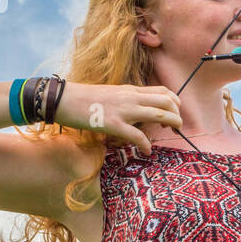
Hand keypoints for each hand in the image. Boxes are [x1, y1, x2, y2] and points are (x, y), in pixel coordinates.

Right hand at [53, 83, 184, 155]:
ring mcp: (123, 110)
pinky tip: (147, 151)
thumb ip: (127, 100)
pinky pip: (137, 136)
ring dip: (172, 124)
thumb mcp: (112, 94)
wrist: (63, 99)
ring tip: (172, 133)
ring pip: (159, 114)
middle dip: (177, 114)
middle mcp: (131, 97)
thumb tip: (139, 111)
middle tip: (175, 127)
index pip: (163, 91)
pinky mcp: (113, 124)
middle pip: (167, 102)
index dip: (175, 102)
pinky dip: (146, 145)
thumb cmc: (84, 99)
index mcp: (131, 90)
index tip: (175, 112)